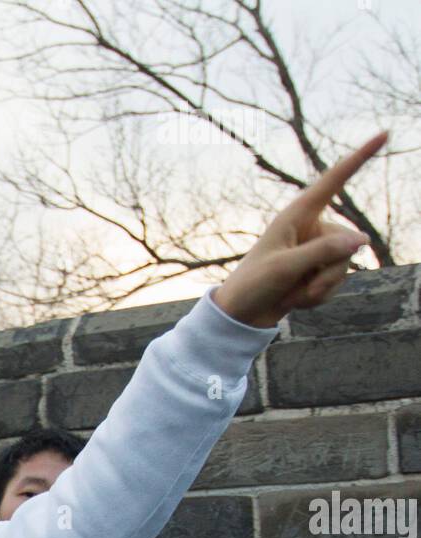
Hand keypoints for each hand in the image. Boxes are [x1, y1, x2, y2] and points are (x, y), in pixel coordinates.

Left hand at [213, 131, 387, 328]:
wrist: (241, 316)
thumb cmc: (253, 285)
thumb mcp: (285, 267)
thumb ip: (323, 252)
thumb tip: (361, 240)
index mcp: (298, 214)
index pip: (334, 181)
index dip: (360, 158)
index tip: (384, 134)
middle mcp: (311, 229)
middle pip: (347, 243)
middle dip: (330, 271)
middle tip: (303, 286)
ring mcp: (316, 251)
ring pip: (344, 266)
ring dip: (322, 287)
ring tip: (295, 295)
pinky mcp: (317, 272)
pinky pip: (335, 284)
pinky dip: (318, 298)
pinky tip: (296, 301)